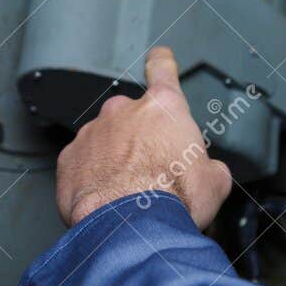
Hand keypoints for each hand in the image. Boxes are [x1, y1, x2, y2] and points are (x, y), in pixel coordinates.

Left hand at [55, 47, 233, 230]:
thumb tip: (211, 172)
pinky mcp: (70, 158)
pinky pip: (82, 163)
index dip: (162, 63)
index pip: (163, 72)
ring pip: (106, 141)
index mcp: (164, 109)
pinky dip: (92, 177)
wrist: (130, 228)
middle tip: (152, 171)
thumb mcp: (215, 182)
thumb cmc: (172, 201)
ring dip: (115, 159)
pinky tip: (106, 200)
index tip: (158, 58)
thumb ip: (210, 166)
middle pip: (133, 117)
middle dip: (140, 138)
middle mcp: (124, 112)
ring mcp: (93, 133)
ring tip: (129, 193)